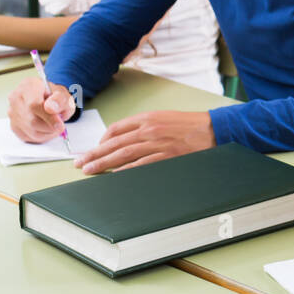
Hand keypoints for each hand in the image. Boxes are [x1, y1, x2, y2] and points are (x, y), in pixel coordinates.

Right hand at [7, 76, 75, 142]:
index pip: (34, 105)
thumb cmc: (54, 96)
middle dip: (49, 127)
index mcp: (29, 86)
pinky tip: (47, 131)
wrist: (48, 100)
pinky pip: (26, 136)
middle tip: (60, 126)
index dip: (48, 118)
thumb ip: (60, 100)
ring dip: (46, 133)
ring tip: (55, 127)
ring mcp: (12, 112)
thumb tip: (51, 108)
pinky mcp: (13, 124)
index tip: (60, 124)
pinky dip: (40, 137)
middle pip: (31, 120)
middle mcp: (16, 98)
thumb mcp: (64, 95)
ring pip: (29, 131)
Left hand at [74, 110, 215, 173]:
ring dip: (102, 163)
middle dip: (93, 153)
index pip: (116, 129)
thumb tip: (126, 139)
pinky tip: (114, 175)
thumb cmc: (191, 125)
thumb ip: (145, 127)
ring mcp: (156, 144)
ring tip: (89, 170)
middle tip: (80, 162)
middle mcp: (148, 130)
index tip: (94, 149)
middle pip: (113, 143)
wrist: (213, 130)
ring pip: (122, 154)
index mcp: (147, 118)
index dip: (101, 140)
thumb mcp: (165, 118)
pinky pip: (139, 165)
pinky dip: (124, 171)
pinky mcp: (165, 156)